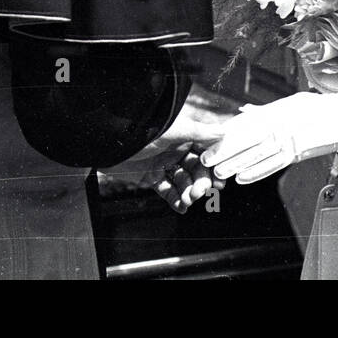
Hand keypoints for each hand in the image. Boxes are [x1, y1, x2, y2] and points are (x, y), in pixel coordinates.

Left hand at [104, 83, 240, 212]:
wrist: (112, 141)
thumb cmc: (146, 130)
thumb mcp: (176, 129)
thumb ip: (201, 132)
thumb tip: (224, 132)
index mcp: (184, 136)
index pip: (205, 153)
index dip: (212, 168)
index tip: (219, 181)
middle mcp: (176, 149)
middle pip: (195, 170)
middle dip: (199, 182)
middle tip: (200, 192)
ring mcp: (163, 164)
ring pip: (182, 181)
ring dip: (188, 192)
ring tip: (189, 199)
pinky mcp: (150, 177)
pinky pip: (166, 190)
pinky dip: (174, 199)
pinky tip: (182, 207)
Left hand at [201, 92, 337, 184]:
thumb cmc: (318, 108)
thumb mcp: (290, 103)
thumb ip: (265, 110)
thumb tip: (244, 111)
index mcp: (275, 111)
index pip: (245, 122)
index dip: (225, 132)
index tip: (210, 138)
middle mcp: (279, 124)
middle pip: (246, 139)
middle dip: (225, 150)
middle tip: (206, 159)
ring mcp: (288, 139)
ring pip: (257, 154)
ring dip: (236, 164)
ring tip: (219, 172)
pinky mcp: (297, 153)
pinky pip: (273, 165)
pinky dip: (257, 173)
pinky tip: (242, 178)